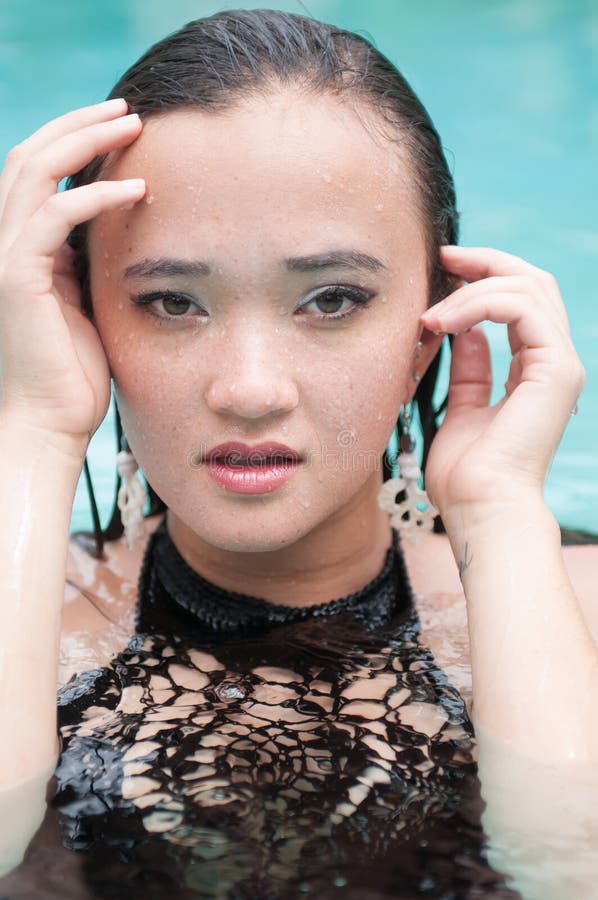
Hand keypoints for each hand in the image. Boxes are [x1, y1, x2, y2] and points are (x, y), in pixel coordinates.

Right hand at [0, 99, 144, 457]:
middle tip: (130, 109)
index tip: (122, 127)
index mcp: (21, 248)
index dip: (74, 142)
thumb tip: (116, 230)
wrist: (48, 424)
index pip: (37, 174)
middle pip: (29, 157)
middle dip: (78, 125)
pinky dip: (95, 196)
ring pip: (34, 172)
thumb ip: (86, 264)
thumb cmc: (73, 375)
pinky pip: (54, 218)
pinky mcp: (17, 277)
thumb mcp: (84, 305)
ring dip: (85, 141)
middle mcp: (4, 243)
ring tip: (134, 126)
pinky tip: (137, 189)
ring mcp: (5, 258)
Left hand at [420, 245, 583, 517]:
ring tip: (431, 314)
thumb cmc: (465, 474)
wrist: (479, 508)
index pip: (520, 301)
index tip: (441, 268)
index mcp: (535, 370)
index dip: (483, 276)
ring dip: (472, 289)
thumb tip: (466, 333)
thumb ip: (471, 369)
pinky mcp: (557, 370)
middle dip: (484, 262)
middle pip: (531, 282)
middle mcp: (553, 363)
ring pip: (528, 288)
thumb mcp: (462, 408)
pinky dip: (479, 304)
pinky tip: (444, 322)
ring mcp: (560, 364)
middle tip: (441, 257)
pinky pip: (522, 309)